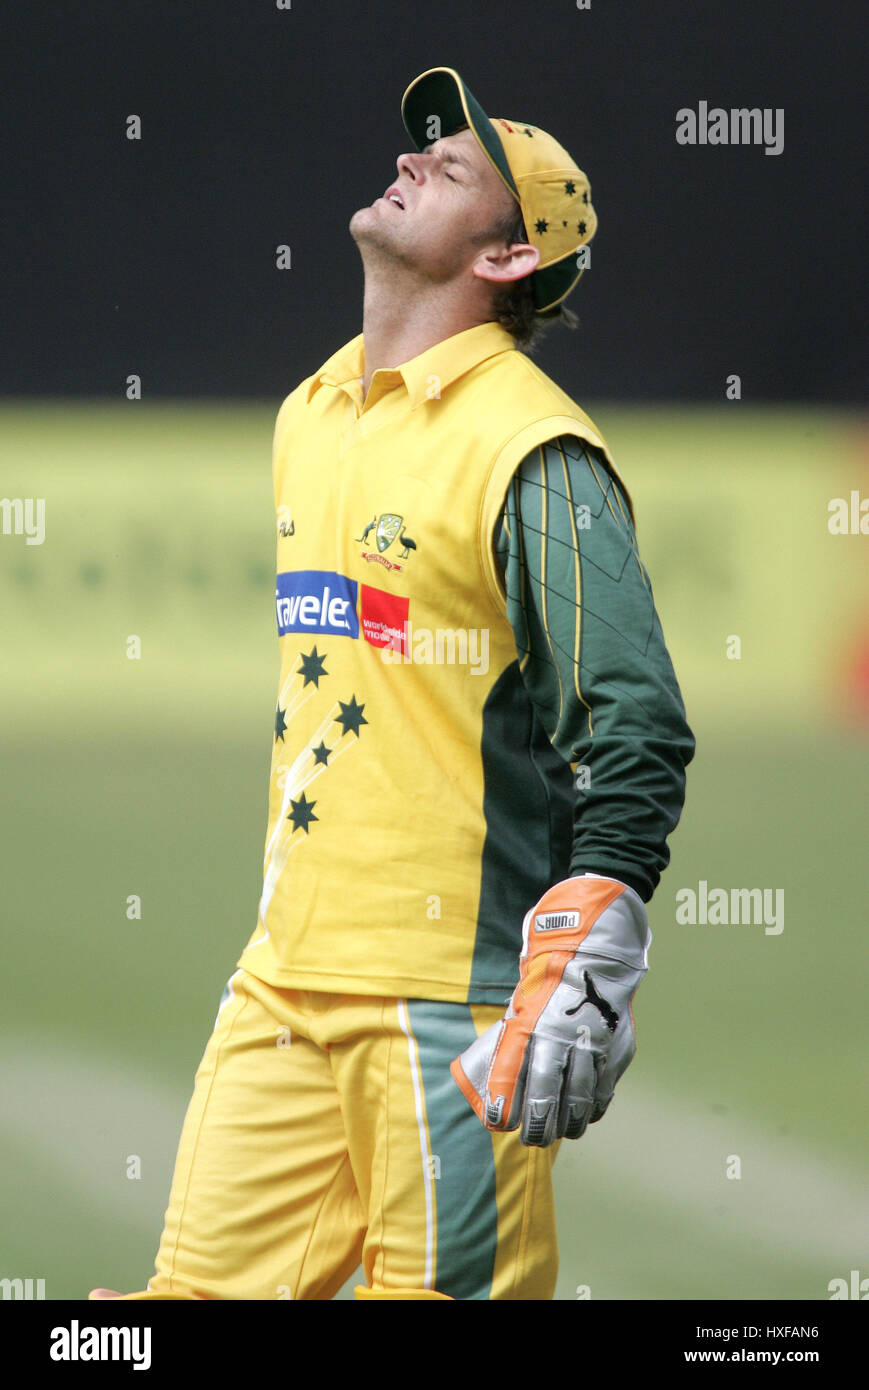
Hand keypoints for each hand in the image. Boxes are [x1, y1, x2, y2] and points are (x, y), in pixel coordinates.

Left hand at [450, 874, 650, 1146]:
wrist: (594, 950)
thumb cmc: (549, 979)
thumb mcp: (523, 1003)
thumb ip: (516, 1039)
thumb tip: (501, 1079)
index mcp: (535, 1024)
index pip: (519, 1075)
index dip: (509, 1103)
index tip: (500, 1123)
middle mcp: (565, 1036)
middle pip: (553, 1095)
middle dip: (542, 1124)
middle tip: (534, 1137)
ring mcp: (595, 1043)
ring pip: (583, 1097)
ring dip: (571, 1121)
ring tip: (563, 1132)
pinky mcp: (618, 1046)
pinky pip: (606, 1086)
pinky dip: (597, 1105)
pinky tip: (588, 1114)